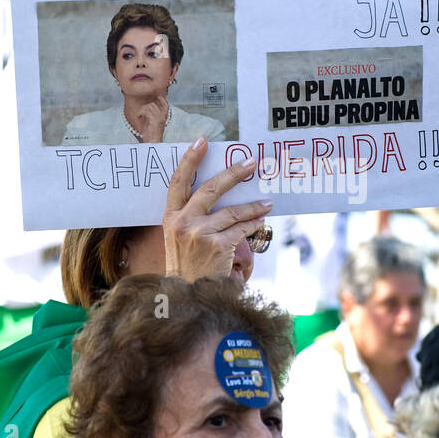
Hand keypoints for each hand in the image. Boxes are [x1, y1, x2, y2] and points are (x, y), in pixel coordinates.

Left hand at [130, 96, 169, 142]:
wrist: (152, 143)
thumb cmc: (151, 135)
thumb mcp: (153, 122)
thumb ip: (152, 114)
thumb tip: (147, 106)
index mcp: (164, 117)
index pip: (165, 103)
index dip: (159, 98)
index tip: (153, 97)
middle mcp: (163, 117)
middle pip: (154, 103)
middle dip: (145, 106)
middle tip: (141, 112)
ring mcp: (160, 119)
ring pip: (150, 106)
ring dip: (142, 110)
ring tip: (140, 115)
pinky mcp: (155, 121)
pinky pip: (147, 111)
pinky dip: (141, 113)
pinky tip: (139, 117)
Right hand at [163, 139, 271, 281]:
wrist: (189, 295)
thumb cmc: (188, 265)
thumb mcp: (180, 238)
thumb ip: (192, 217)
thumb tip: (221, 194)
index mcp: (171, 217)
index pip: (178, 182)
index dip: (189, 160)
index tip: (202, 141)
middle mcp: (183, 223)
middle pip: (211, 189)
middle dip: (233, 173)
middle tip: (251, 162)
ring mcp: (200, 234)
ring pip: (232, 211)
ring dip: (253, 206)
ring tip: (267, 203)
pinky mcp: (218, 246)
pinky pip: (242, 229)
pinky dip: (254, 224)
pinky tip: (261, 222)